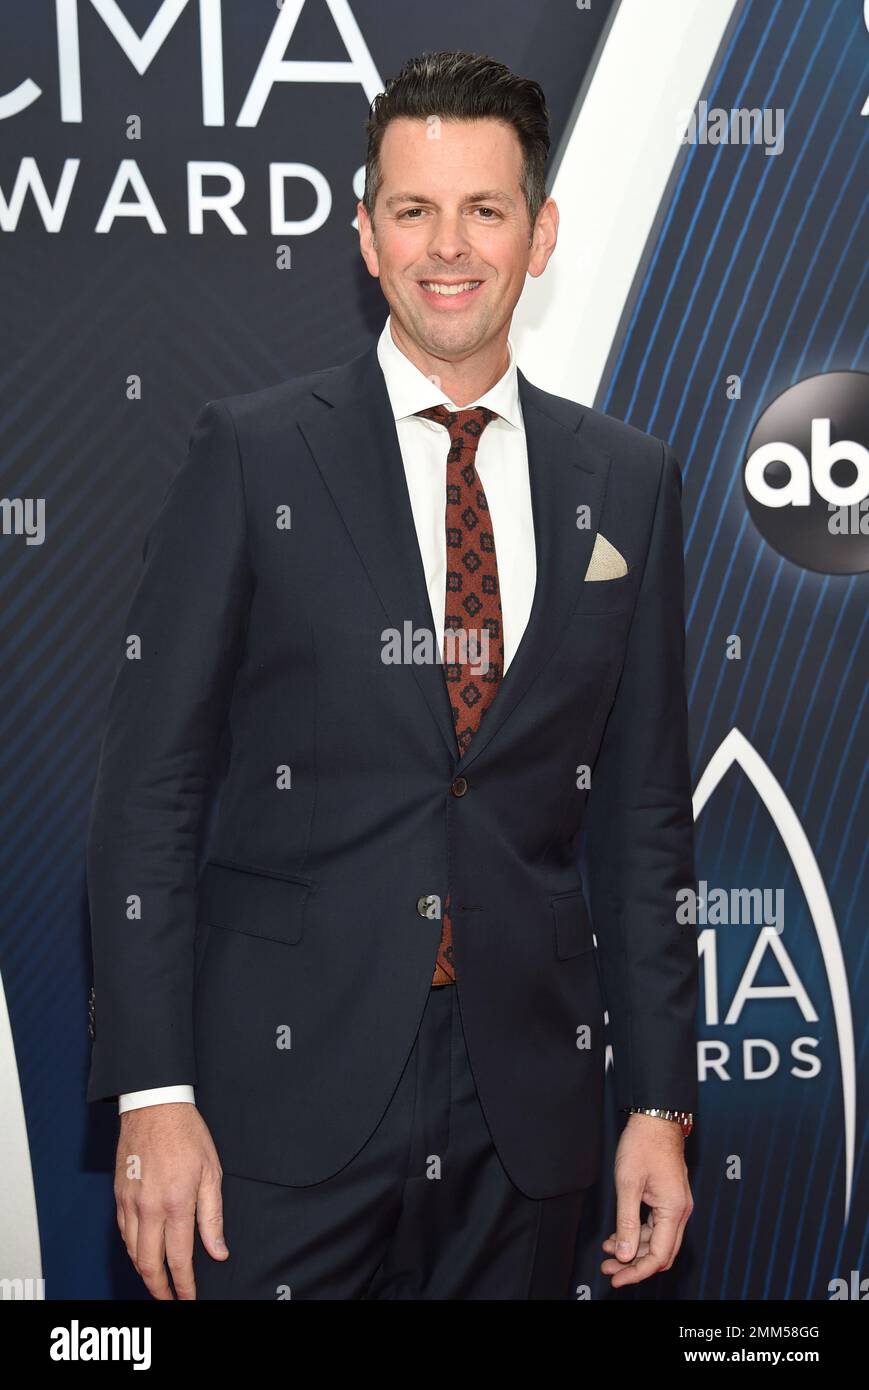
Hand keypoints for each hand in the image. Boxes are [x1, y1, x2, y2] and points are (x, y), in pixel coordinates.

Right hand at [115, 1102, 226, 1299]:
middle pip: (148, 1264)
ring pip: (132, 1251)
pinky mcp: (119, 1194)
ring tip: (157, 1279)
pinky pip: (122, 1232)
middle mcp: (149, 1208)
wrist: (154, 1105)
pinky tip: (142, 1251)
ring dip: (144, 1271)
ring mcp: (130, 1202)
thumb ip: (213, 1216)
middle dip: (158, 1288)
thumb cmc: (186, 1133)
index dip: (184, 1285)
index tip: (188, 1297)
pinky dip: (132, 1248)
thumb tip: (218, 1250)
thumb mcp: (211, 1172)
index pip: (179, 1259)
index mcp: (176, 1203)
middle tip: (169, 1299)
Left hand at [600, 1112, 692, 1287]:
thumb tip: (624, 1254)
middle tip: (608, 1268)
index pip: (658, 1255)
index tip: (616, 1278)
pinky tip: (617, 1235)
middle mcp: (679, 1211)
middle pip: (660, 1253)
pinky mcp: (668, 1199)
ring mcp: (675, 1205)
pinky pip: (655, 1226)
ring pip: (656, 1241)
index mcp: (673, 1210)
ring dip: (634, 1250)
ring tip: (608, 1252)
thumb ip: (626, 1222)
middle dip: (634, 1264)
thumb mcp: (628, 1184)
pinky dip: (637, 1234)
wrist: (655, 1118)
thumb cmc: (643, 1144)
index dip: (637, 1272)